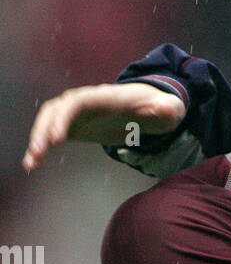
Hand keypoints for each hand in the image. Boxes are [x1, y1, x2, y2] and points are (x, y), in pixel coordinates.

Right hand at [23, 82, 185, 170]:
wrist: (147, 108)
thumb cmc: (156, 108)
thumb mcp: (167, 109)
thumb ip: (167, 109)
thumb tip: (167, 109)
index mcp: (105, 98)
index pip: (79, 101)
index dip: (66, 116)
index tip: (58, 137)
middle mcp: (85, 102)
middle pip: (56, 110)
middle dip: (44, 130)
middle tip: (38, 154)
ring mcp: (78, 114)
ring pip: (49, 121)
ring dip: (37, 140)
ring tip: (31, 163)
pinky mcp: (75, 127)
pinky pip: (52, 135)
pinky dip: (41, 148)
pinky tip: (32, 166)